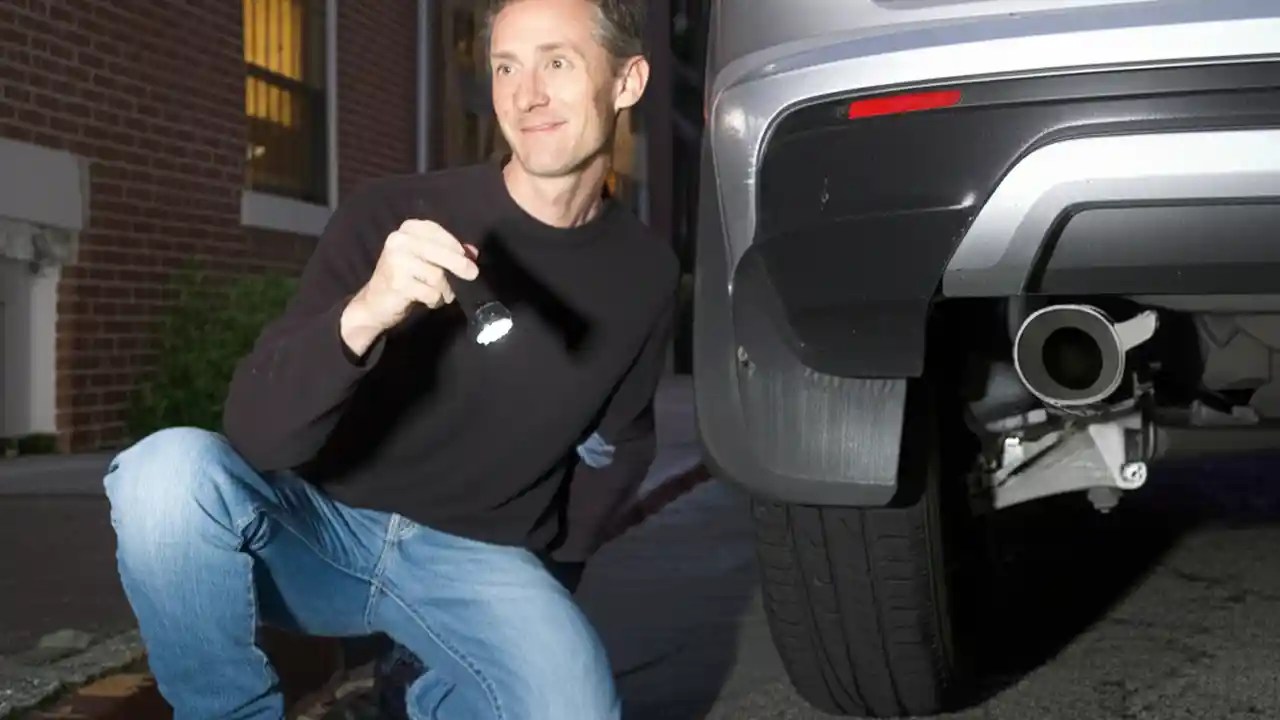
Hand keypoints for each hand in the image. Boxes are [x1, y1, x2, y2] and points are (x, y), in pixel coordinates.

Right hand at [341, 219, 478, 356]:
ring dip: (445, 289)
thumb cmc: (404, 278)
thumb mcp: (425, 260)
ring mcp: (396, 261)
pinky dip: (434, 299)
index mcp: (407, 229)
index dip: (456, 245)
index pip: (438, 232)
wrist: (374, 303)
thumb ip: (448, 252)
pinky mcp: (398, 282)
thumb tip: (474, 253)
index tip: (467, 257)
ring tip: (438, 294)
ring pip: (438, 275)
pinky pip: (431, 292)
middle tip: (472, 275)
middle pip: (442, 252)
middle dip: (461, 265)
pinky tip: (427, 300)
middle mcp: (399, 240)